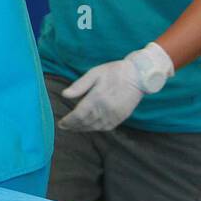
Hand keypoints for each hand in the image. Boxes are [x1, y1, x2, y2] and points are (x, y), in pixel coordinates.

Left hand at [59, 42, 173, 131]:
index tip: (61, 123)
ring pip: (95, 127)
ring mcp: (115, 115)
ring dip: (83, 129)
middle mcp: (106, 109)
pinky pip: (106, 127)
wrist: (139, 76)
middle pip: (85, 122)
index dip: (68, 121)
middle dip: (73, 126)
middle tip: (64, 127)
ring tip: (73, 128)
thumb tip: (64, 95)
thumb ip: (79, 85)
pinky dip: (95, 129)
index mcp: (97, 97)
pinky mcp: (122, 117)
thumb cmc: (114, 72)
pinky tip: (89, 127)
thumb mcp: (94, 73)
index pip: (79, 115)